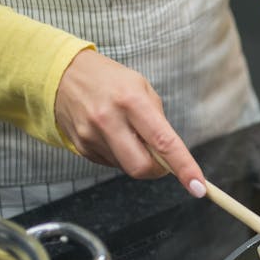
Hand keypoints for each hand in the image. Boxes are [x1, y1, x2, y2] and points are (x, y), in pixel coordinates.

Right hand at [54, 50, 206, 197]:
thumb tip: (171, 156)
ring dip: (136, 158)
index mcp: (131, 101)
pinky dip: (119, 155)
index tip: (198, 187)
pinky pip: (110, 163)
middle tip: (161, 157)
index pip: (163, 142)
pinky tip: (112, 134)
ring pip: (126, 168)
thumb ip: (159, 122)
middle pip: (142, 168)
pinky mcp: (80, 146)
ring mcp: (90, 135)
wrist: (61, 73)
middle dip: (158, 169)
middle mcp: (108, 120)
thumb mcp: (142, 88)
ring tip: (128, 132)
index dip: (184, 167)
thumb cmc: (111, 80)